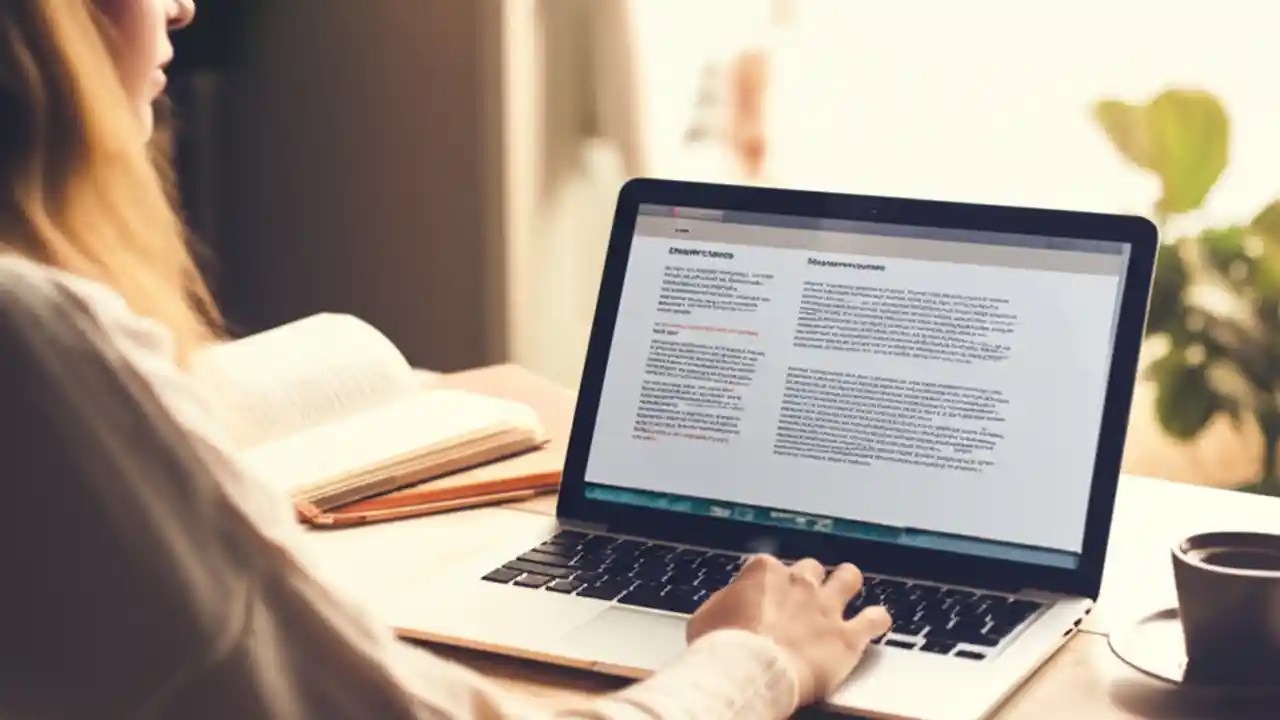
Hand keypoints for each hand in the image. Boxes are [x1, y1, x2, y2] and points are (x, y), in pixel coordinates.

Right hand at [687, 554, 890, 705]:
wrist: (748, 673)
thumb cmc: (722, 649)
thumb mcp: (706, 618)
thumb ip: (725, 603)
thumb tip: (730, 605)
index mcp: (764, 573)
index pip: (769, 566)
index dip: (767, 583)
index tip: (763, 597)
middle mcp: (799, 583)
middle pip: (811, 567)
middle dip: (809, 580)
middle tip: (804, 597)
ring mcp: (826, 607)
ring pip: (849, 577)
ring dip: (848, 583)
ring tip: (847, 589)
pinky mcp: (847, 637)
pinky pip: (875, 619)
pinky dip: (876, 620)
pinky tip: (875, 622)